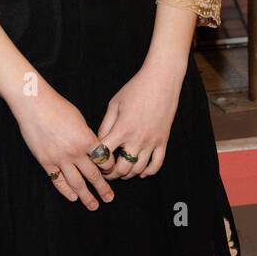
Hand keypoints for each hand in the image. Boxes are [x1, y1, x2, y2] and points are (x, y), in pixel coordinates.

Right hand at [10, 89, 115, 211]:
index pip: (104, 160)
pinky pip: (58, 181)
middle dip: (103, 188)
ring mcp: (60, 159)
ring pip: (77, 183)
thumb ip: (87, 136)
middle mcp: (75, 152)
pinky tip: (73, 197)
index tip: (111, 172)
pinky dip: (66, 191)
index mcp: (87, 139)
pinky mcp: (46, 162)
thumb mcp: (80, 119)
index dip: (110, 167)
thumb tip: (92, 149)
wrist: (34, 104)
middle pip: (93, 175)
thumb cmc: (58, 107)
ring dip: (86, 196)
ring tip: (93, 205)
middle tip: (109, 198)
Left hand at [95, 63, 183, 179]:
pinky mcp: (163, 141)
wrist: (161, 81)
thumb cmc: (135, 89)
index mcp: (122, 129)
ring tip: (120, 172)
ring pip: (138, 169)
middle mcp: (137, 139)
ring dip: (128, 174)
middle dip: (111, 173)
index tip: (93, 161)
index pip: (104, 154)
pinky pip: (157, 164)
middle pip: (121, 168)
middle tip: (105, 172)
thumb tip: (99, 142)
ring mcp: (152, 142)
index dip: (96, 161)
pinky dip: (148, 172)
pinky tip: (141, 172)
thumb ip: (105, 125)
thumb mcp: (114, 104)